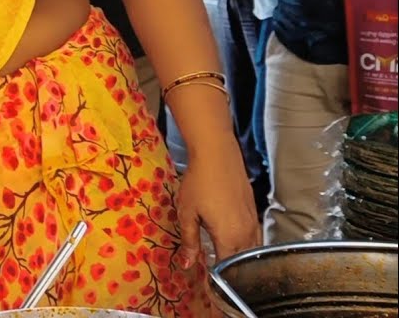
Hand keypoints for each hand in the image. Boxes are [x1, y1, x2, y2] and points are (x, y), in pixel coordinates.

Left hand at [175, 141, 260, 269]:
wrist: (217, 155)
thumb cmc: (198, 184)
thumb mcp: (187, 213)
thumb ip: (189, 241)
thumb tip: (186, 265)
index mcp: (230, 238)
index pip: (228, 269)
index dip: (218, 279)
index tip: (209, 286)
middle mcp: (247, 234)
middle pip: (243, 262)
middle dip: (232, 273)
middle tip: (217, 277)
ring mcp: (253, 222)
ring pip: (251, 251)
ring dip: (240, 260)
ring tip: (226, 265)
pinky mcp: (254, 212)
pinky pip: (254, 238)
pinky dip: (246, 247)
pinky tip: (234, 245)